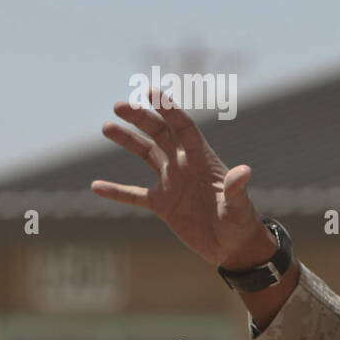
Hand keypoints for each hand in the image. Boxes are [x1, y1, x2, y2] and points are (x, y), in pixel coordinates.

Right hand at [91, 87, 275, 267]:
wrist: (232, 246)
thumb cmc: (241, 223)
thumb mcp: (240, 207)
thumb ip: (236, 190)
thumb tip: (243, 172)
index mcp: (202, 160)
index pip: (184, 128)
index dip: (169, 110)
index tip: (153, 92)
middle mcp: (184, 165)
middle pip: (160, 134)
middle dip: (141, 118)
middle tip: (120, 105)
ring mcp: (171, 183)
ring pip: (145, 154)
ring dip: (127, 140)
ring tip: (107, 126)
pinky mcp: (163, 204)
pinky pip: (134, 195)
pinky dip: (116, 192)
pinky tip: (96, 187)